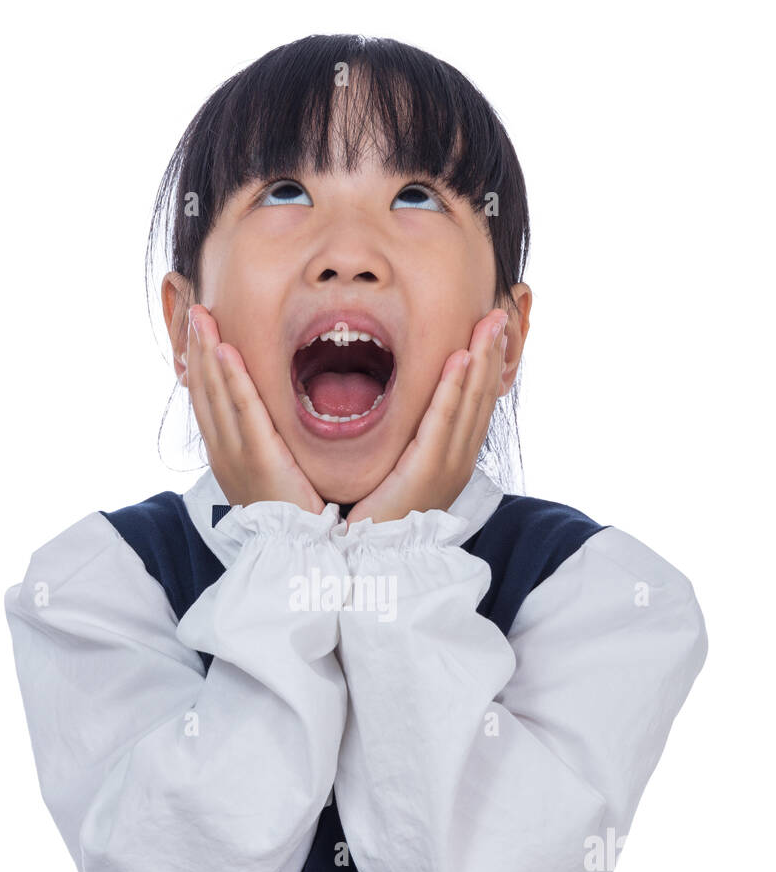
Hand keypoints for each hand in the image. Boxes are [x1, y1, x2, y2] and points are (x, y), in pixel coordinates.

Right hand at [185, 304, 325, 514]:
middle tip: (194, 310)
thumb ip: (266, 450)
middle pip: (203, 390)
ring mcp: (235, 454)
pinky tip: (227, 349)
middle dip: (197, 349)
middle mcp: (223, 451)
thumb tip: (272, 429)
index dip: (200, 365)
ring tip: (202, 317)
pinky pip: (243, 408)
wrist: (293, 554)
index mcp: (225, 455)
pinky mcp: (258, 457)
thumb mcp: (269, 480)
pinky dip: (232, 377)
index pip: (206, 401)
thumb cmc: (290, 520)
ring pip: (216, 393)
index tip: (197, 333)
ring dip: (208, 352)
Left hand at [344, 310, 508, 526]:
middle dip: (492, 354)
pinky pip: (443, 421)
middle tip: (499, 314)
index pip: (476, 405)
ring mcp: (448, 466)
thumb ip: (408, 442)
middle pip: (481, 398)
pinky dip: (453, 389)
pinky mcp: (429, 471)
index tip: (491, 331)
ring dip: (481, 361)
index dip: (486, 367)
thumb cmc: (379, 517)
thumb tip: (403, 415)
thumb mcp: (400, 471)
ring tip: (489, 324)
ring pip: (471, 404)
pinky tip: (460, 359)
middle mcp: (458, 461)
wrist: (372, 557)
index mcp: (453, 460)